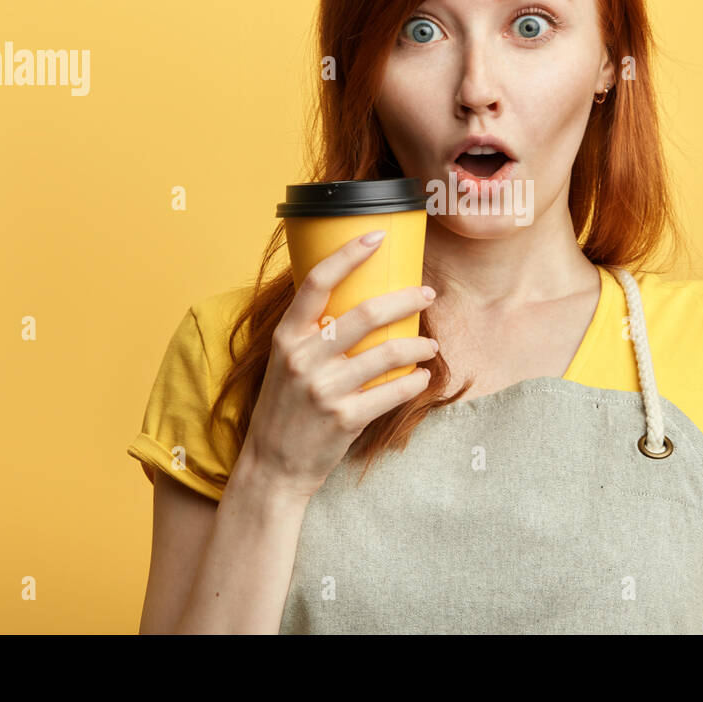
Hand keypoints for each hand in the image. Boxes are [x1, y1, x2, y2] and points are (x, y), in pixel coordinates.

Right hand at [242, 229, 436, 499]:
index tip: (377, 235)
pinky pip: (393, 392)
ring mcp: (324, 389)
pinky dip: (414, 382)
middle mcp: (303, 358)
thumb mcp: (285, 362)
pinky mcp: (344, 418)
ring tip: (430, 344)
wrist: (272, 466)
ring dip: (418, 344)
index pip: (317, 281)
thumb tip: (358, 299)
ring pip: (387, 353)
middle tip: (427, 294)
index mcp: (287, 336)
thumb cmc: (284, 408)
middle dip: (405, 298)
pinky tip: (421, 378)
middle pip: (365, 313)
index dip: (349, 254)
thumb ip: (312, 332)